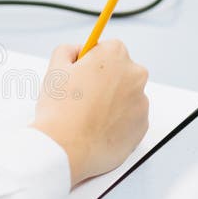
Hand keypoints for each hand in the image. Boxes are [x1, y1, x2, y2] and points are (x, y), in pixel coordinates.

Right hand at [32, 41, 148, 185]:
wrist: (66, 149)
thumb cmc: (60, 111)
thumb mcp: (55, 69)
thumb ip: (67, 51)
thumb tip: (77, 51)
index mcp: (114, 55)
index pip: (108, 49)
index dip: (91, 61)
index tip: (82, 72)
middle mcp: (135, 75)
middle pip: (120, 71)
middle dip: (104, 81)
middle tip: (81, 96)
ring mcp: (141, 102)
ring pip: (125, 96)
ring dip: (111, 102)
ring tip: (86, 116)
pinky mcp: (142, 126)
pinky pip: (129, 118)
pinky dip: (116, 122)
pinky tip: (96, 128)